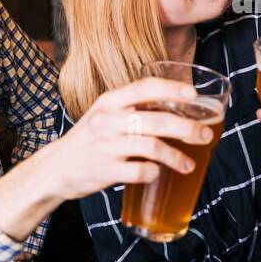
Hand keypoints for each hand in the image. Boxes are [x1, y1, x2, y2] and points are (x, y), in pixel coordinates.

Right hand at [43, 76, 214, 200]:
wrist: (55, 168)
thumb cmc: (90, 138)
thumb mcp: (105, 114)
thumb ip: (134, 108)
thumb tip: (180, 108)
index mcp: (109, 101)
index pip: (145, 87)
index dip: (172, 89)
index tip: (194, 95)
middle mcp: (107, 120)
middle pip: (157, 121)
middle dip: (188, 128)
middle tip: (205, 135)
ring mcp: (106, 146)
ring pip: (153, 148)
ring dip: (177, 157)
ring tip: (189, 164)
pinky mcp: (106, 171)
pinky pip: (141, 171)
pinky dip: (153, 173)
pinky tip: (157, 173)